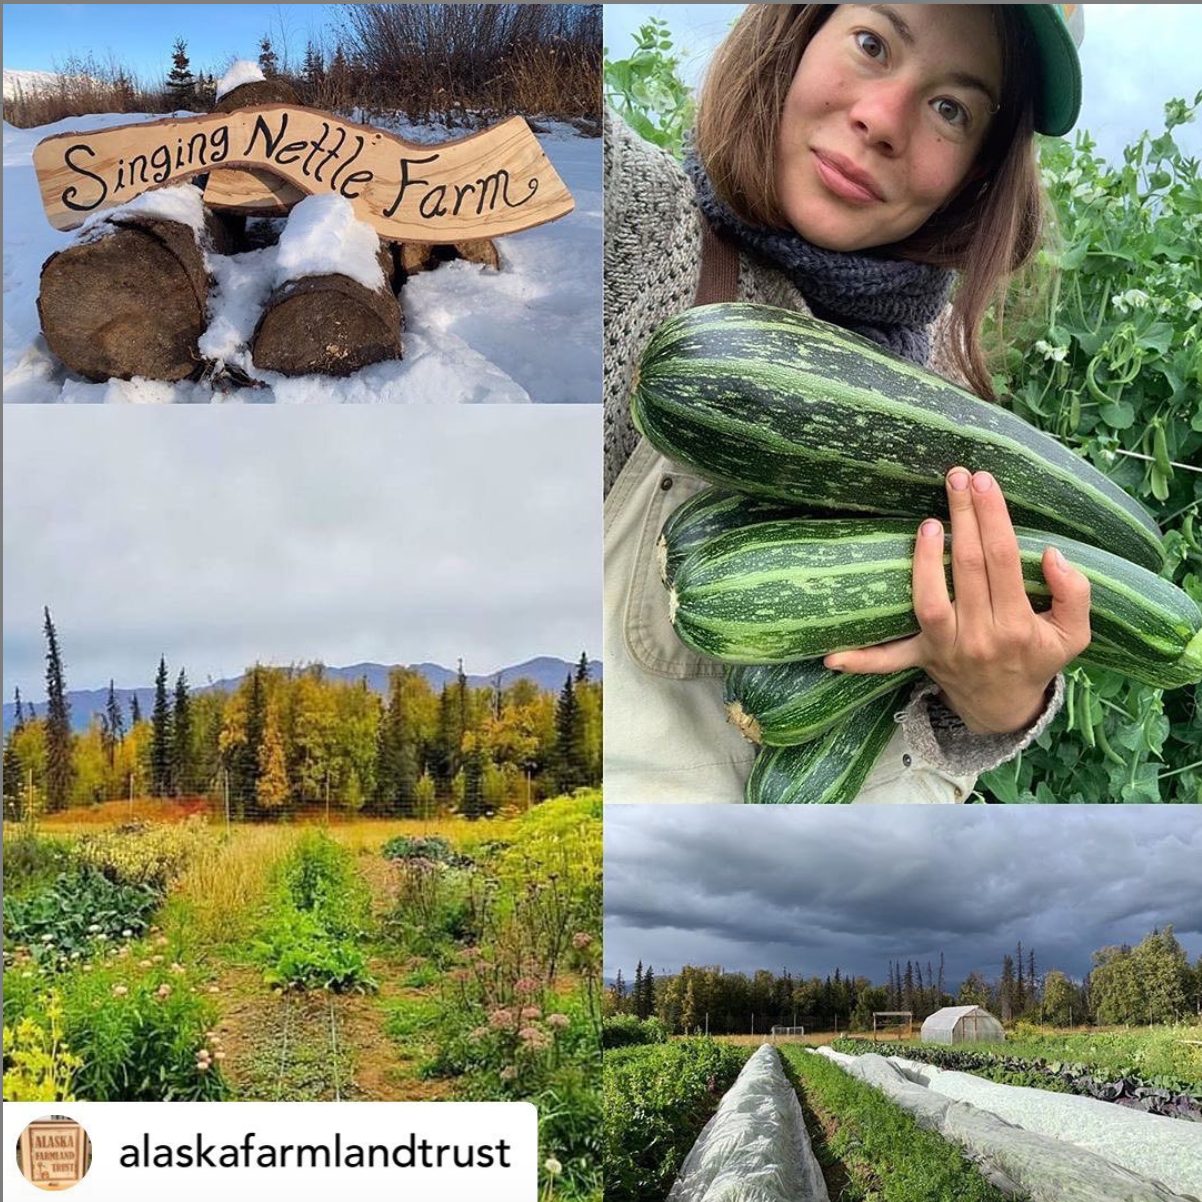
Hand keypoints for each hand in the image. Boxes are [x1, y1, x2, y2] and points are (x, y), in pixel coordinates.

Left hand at [824, 467, 1092, 734]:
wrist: (1005, 707)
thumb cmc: (1037, 657)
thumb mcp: (1073, 634)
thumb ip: (1074, 594)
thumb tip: (1052, 555)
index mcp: (1018, 626)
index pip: (1005, 561)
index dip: (994, 519)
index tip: (985, 482)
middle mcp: (980, 636)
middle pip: (968, 569)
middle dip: (964, 518)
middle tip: (957, 477)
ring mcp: (946, 649)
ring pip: (929, 602)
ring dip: (924, 562)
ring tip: (928, 522)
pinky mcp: (920, 658)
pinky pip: (887, 662)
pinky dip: (861, 660)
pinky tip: (831, 655)